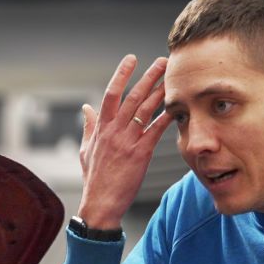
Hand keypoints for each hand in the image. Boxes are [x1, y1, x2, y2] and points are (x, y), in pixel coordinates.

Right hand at [77, 54, 175, 230]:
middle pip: (132, 97)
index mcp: (101, 129)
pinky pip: (155, 131)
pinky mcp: (139, 154)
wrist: (99, 204)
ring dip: (160, 91)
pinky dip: (167, 118)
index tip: (131, 60)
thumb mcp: (85, 150)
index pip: (110, 94)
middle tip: (163, 62)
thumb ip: (88, 127)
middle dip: (148, 76)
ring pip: (145, 110)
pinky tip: (177, 107)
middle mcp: (113, 132)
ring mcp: (126, 142)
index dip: (121, 75)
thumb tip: (86, 109)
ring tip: (173, 77)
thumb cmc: (94, 179)